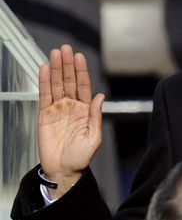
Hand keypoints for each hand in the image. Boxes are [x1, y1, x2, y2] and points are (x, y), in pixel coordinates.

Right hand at [38, 45, 104, 198]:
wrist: (64, 170)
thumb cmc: (81, 157)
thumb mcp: (94, 137)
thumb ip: (96, 116)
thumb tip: (100, 97)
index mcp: (85, 110)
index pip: (83, 86)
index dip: (81, 71)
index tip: (80, 57)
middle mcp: (71, 106)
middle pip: (68, 81)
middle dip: (68, 65)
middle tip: (66, 49)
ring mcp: (57, 109)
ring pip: (56, 85)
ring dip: (55, 69)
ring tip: (55, 54)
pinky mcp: (44, 115)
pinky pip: (43, 95)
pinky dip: (43, 82)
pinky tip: (43, 69)